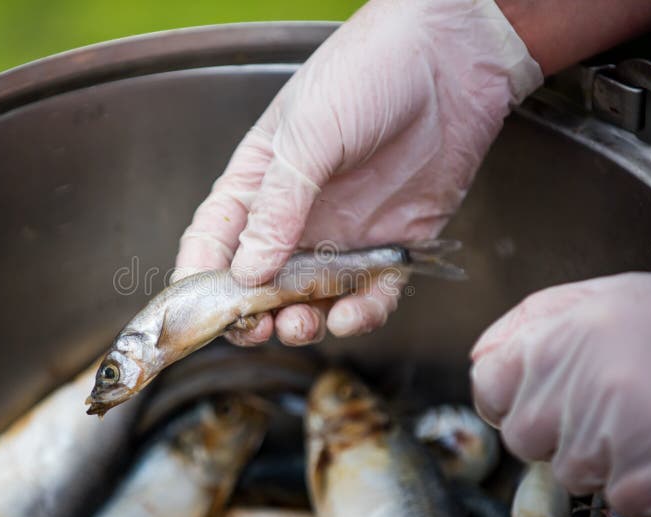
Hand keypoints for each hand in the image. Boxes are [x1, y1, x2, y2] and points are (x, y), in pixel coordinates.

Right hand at [175, 0, 541, 345]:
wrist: (453, 57)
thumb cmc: (368, 72)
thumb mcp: (308, 133)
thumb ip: (277, 204)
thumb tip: (247, 271)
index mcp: (260, 181)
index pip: (215, 238)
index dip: (200, 277)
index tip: (197, 309)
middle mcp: (297, 216)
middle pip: (259, 282)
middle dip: (250, 312)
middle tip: (253, 327)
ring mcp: (344, 235)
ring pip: (310, 300)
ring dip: (300, 322)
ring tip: (300, 324)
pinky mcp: (391, 248)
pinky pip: (369, 296)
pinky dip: (358, 315)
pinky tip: (350, 316)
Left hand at [471, 272, 650, 516]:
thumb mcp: (597, 298)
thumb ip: (530, 325)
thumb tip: (482, 356)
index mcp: (547, 343)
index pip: (487, 387)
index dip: (511, 395)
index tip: (541, 393)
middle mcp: (565, 390)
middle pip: (523, 438)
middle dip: (555, 429)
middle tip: (606, 402)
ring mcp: (600, 438)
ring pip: (570, 471)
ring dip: (601, 456)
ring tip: (644, 416)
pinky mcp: (637, 478)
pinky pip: (616, 496)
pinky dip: (641, 482)